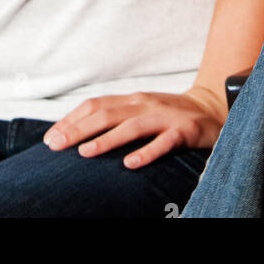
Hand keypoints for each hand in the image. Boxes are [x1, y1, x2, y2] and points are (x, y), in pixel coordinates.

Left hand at [42, 85, 226, 168]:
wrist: (213, 109)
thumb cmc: (167, 116)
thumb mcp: (140, 112)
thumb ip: (114, 119)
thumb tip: (74, 136)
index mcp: (132, 99)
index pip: (95, 105)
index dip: (71, 120)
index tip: (50, 139)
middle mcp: (145, 104)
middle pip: (107, 113)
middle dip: (79, 130)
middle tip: (56, 146)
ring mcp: (164, 116)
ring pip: (132, 125)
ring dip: (106, 139)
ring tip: (85, 153)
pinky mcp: (184, 131)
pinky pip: (164, 142)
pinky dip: (147, 152)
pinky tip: (130, 164)